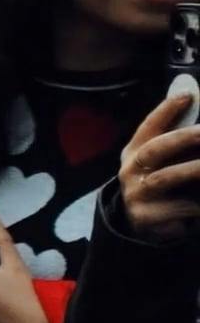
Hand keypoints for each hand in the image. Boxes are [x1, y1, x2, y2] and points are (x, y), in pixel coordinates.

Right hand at [125, 82, 199, 242]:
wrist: (144, 226)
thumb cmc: (162, 185)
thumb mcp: (165, 162)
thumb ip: (176, 141)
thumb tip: (191, 100)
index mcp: (135, 151)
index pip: (149, 126)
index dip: (167, 110)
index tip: (188, 95)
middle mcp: (130, 170)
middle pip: (154, 149)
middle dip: (184, 137)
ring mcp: (135, 194)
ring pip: (165, 178)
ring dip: (194, 169)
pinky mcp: (146, 217)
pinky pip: (180, 207)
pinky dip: (198, 203)